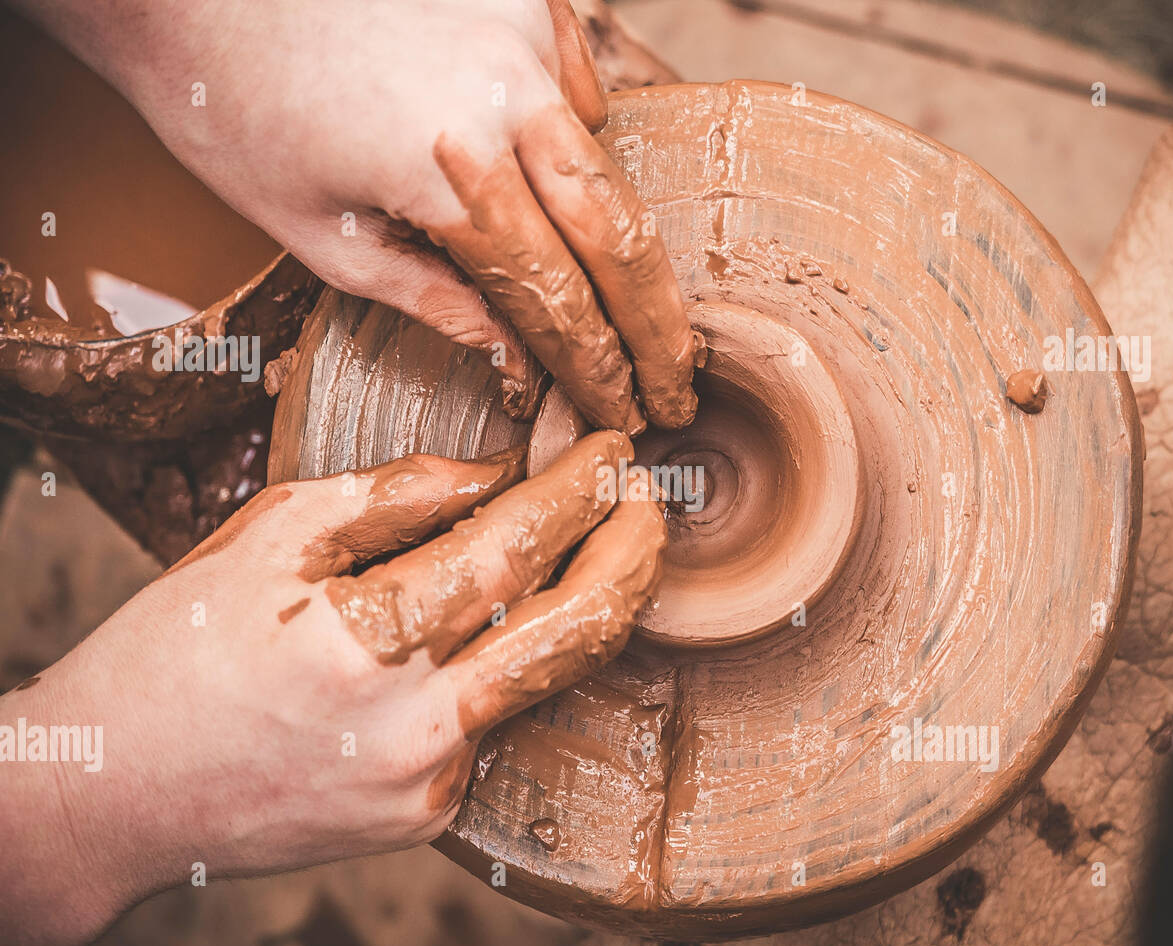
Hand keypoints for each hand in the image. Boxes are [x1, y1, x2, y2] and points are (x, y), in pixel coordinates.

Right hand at [0, 431, 664, 945]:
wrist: (119, 792)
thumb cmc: (177, 649)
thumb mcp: (266, 538)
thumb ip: (390, 497)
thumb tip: (492, 473)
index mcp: (362, 638)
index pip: (510, 547)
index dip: (575, 491)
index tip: (610, 453)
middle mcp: (411, 723)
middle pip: (571, 626)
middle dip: (634, 551)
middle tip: (654, 498)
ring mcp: (426, 781)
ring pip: (551, 678)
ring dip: (600, 605)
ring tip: (620, 546)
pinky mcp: (427, 815)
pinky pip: (496, 721)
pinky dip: (510, 664)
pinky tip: (505, 626)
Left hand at [23, 0, 702, 430]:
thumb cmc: (228, 105)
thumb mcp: (315, 233)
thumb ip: (428, 298)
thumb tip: (511, 353)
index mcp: (444, 170)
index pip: (553, 296)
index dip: (595, 368)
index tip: (621, 415)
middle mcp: (503, 96)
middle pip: (620, 234)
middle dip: (657, 326)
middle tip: (677, 389)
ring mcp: (521, 34)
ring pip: (609, 160)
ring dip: (628, 247)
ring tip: (637, 312)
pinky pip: (580, 85)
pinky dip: (580, 143)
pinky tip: (564, 184)